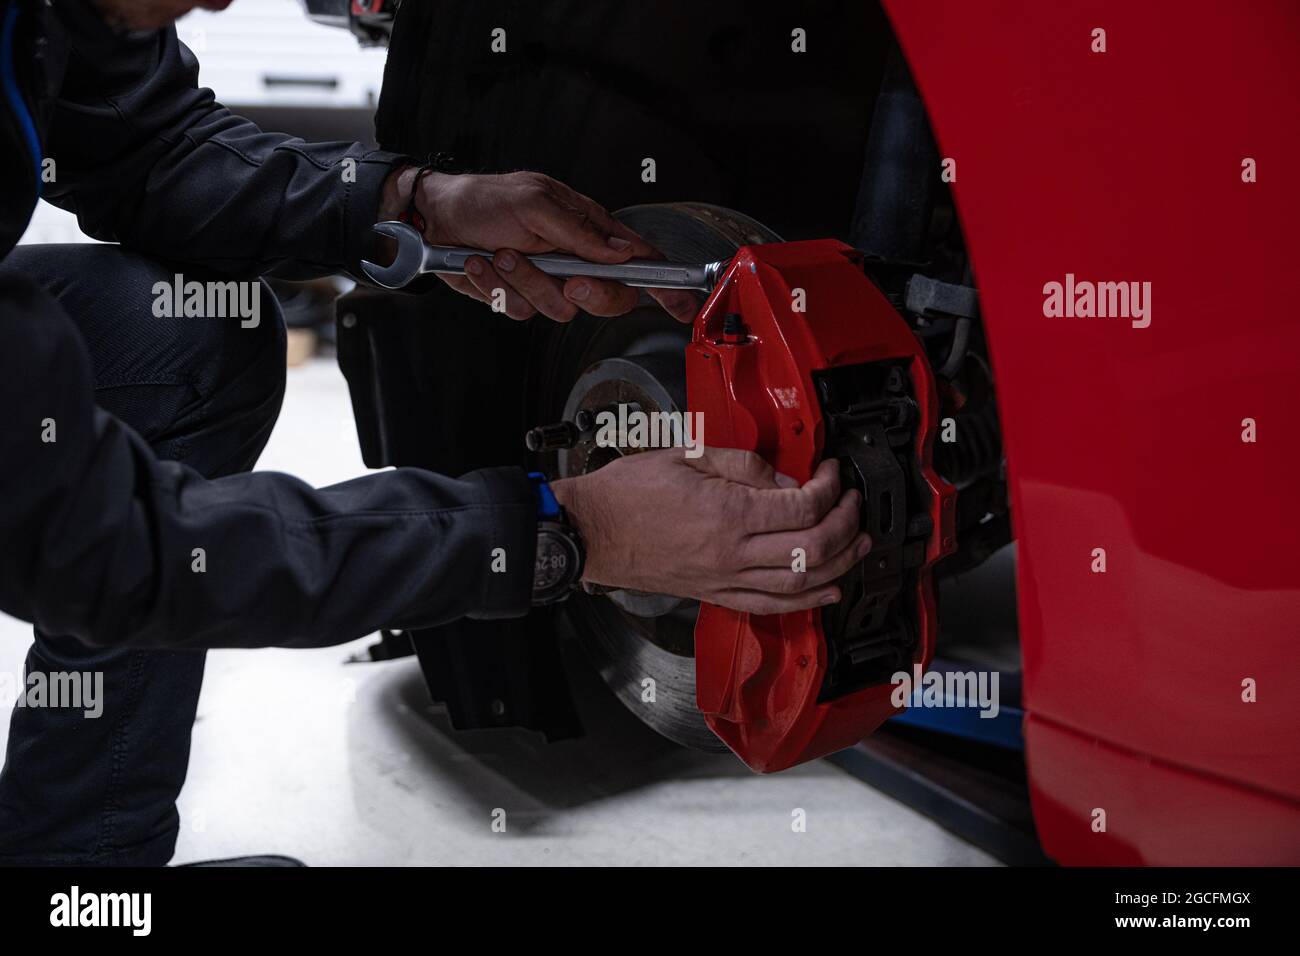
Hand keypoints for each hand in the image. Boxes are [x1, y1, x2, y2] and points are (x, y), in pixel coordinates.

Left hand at [378, 168, 697, 322]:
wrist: (433, 221)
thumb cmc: (484, 199)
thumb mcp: (535, 203)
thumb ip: (580, 232)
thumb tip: (621, 252)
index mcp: (588, 230)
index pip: (638, 259)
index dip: (665, 284)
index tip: (681, 303)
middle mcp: (574, 259)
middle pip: (608, 297)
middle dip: (587, 292)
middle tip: (568, 279)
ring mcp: (547, 280)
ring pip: (559, 309)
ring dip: (525, 282)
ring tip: (500, 254)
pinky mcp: (520, 296)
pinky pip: (522, 312)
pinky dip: (496, 289)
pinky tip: (482, 265)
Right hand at [551, 448, 869, 614]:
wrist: (591, 531)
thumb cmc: (626, 494)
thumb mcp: (686, 455)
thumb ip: (743, 464)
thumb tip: (784, 476)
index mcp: (728, 513)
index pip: (803, 505)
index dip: (830, 486)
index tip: (832, 473)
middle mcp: (732, 553)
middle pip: (814, 546)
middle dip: (847, 523)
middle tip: (854, 503)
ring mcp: (725, 579)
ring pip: (801, 581)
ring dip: (840, 563)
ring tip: (859, 544)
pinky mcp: (716, 594)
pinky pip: (771, 605)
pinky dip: (807, 600)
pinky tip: (828, 589)